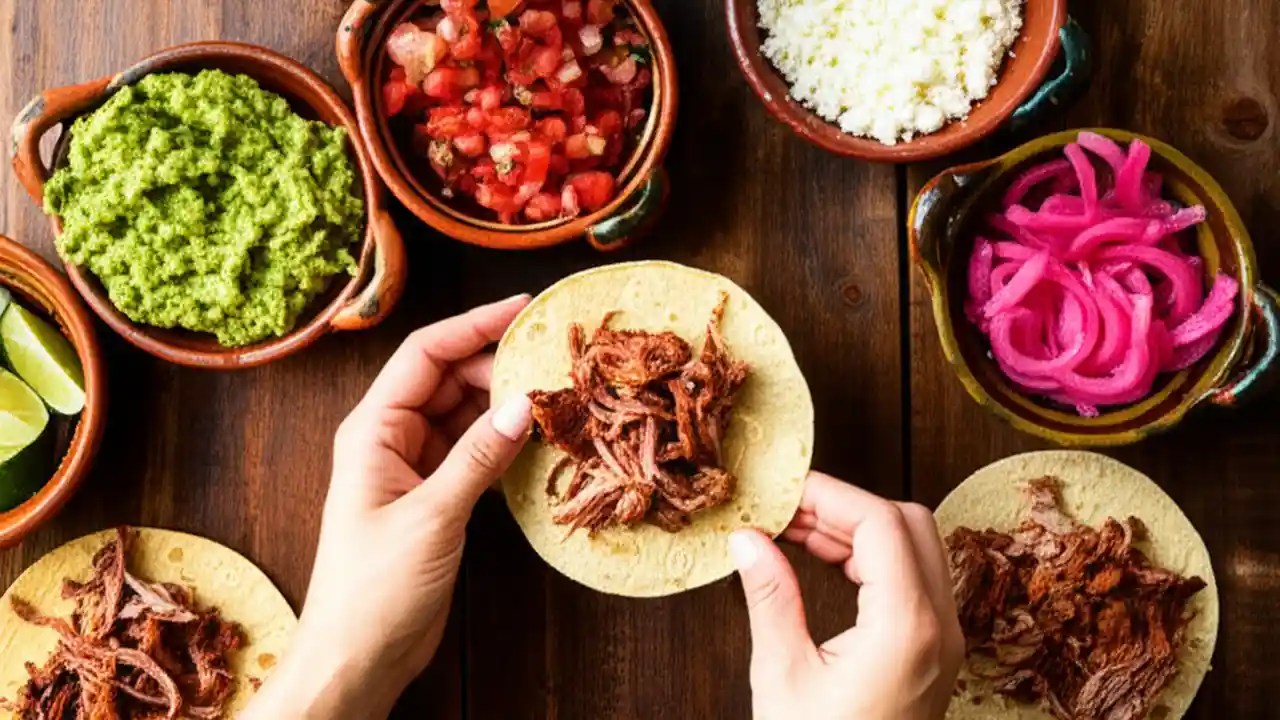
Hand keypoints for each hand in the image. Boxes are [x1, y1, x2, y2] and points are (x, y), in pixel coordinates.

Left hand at [244, 295, 533, 719]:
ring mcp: (414, 467)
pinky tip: (536, 437)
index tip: (523, 309)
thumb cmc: (374, 588)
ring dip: (503, 403)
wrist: (358, 656)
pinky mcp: (435, 497)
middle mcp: (391, 438)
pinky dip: (502, 442)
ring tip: (554, 394)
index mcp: (373, 429)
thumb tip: (524, 403)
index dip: (473, 325)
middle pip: (448, 377)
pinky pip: (472, 451)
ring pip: (464, 413)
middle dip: (497, 364)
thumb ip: (477, 457)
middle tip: (552, 361)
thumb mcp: (431, 517)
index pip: (425, 354)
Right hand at [730, 472, 963, 719]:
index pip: (880, 523)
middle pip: (909, 524)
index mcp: (907, 628)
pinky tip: (821, 560)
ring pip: (915, 548)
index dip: (829, 494)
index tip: (783, 488)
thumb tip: (748, 539)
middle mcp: (939, 628)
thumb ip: (770, 597)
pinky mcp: (933, 653)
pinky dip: (871, 559)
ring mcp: (943, 641)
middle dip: (847, 505)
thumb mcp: (783, 676)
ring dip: (858, 530)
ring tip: (793, 530)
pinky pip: (912, 580)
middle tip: (787, 508)